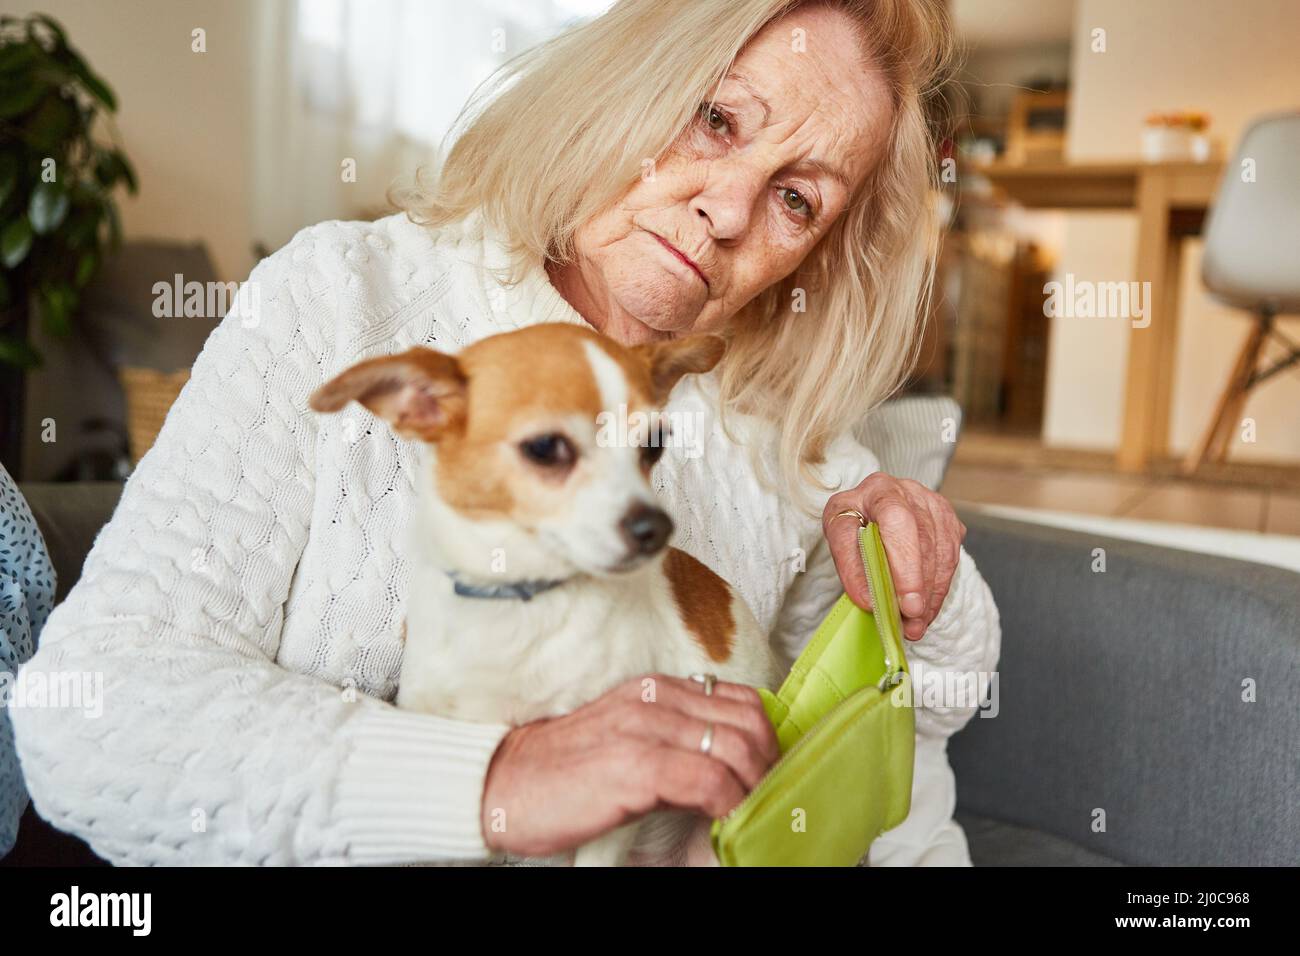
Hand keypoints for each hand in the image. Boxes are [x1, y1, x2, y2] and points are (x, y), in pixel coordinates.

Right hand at [480, 675, 778, 857]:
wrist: (501, 782)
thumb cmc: (563, 770)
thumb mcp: (626, 736)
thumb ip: (671, 737)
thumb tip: (723, 767)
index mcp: (657, 690)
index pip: (741, 699)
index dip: (766, 739)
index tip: (767, 773)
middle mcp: (656, 700)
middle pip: (748, 722)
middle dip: (770, 764)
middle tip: (768, 798)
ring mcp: (645, 730)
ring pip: (735, 748)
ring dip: (754, 787)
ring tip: (749, 813)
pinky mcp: (635, 765)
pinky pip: (708, 779)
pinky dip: (729, 804)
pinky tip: (723, 821)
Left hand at [822, 473, 966, 641]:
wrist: (871, 507)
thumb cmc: (855, 522)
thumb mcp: (839, 536)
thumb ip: (850, 565)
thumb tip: (869, 600)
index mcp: (878, 489)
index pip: (897, 520)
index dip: (904, 563)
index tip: (905, 602)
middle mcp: (911, 492)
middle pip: (923, 540)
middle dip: (918, 585)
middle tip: (911, 619)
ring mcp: (934, 505)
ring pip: (941, 553)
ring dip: (930, 595)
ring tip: (915, 625)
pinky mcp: (949, 521)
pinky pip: (950, 560)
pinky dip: (938, 590)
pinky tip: (925, 611)